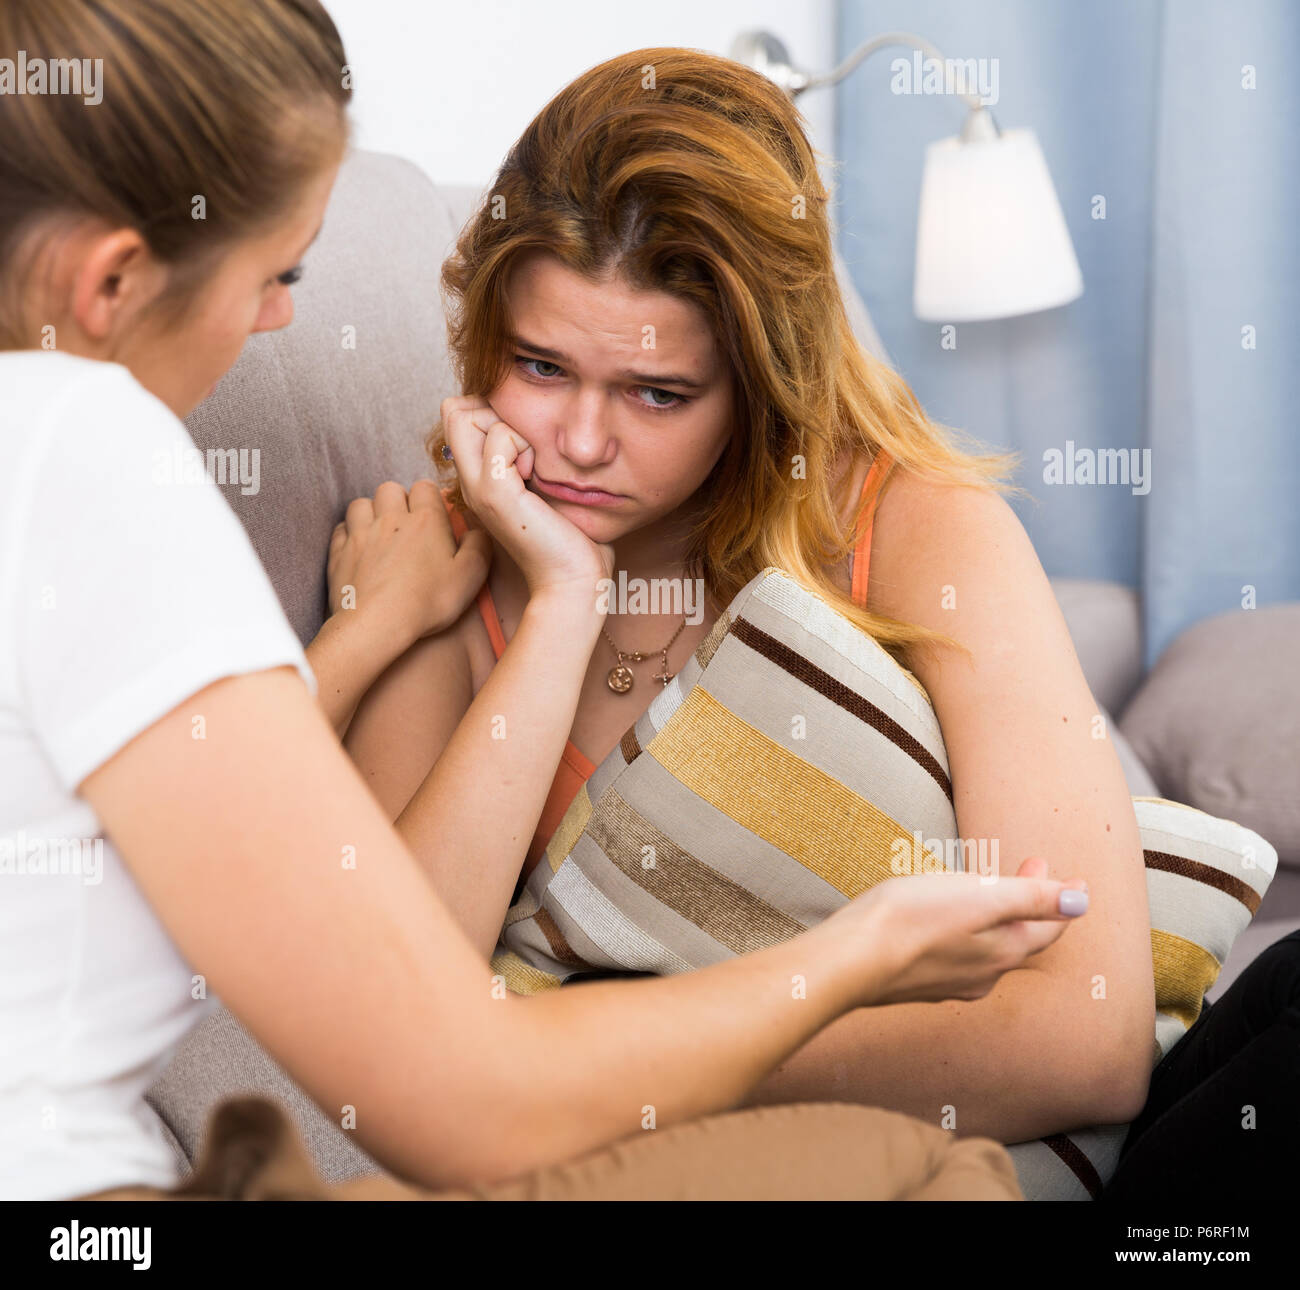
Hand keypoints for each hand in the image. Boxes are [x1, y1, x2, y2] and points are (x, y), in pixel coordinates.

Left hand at [327, 478, 491, 653]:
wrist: (377, 624)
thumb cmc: (427, 601)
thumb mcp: (470, 576)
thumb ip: (479, 546)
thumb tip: (477, 532)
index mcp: (425, 520)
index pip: (425, 487)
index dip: (430, 499)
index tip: (434, 518)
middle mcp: (390, 519)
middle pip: (390, 489)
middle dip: (398, 500)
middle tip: (407, 524)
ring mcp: (360, 534)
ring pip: (361, 504)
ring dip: (371, 513)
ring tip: (380, 532)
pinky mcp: (339, 553)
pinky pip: (341, 529)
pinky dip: (349, 532)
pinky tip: (359, 547)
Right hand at [442, 395, 613, 604]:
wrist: (572, 579)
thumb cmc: (570, 536)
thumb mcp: (544, 485)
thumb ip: (530, 456)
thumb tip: (538, 422)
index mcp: (478, 478)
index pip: (459, 414)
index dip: (491, 411)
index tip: (524, 443)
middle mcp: (469, 481)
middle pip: (454, 409)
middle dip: (494, 410)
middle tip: (526, 448)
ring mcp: (476, 486)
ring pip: (467, 414)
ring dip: (510, 426)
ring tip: (531, 463)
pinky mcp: (494, 492)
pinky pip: (499, 434)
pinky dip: (523, 443)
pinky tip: (536, 476)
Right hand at [831, 856, 1087, 1008]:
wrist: (851, 959)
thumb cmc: (913, 920)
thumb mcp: (980, 897)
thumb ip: (1032, 899)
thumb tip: (1082, 902)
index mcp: (1004, 951)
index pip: (1049, 926)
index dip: (1063, 898)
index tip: (1074, 876)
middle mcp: (984, 974)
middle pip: (1020, 935)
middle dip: (1031, 901)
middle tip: (1033, 867)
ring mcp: (950, 982)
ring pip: (988, 947)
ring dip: (998, 916)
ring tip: (992, 889)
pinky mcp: (919, 981)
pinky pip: (958, 955)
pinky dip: (967, 931)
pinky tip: (949, 920)